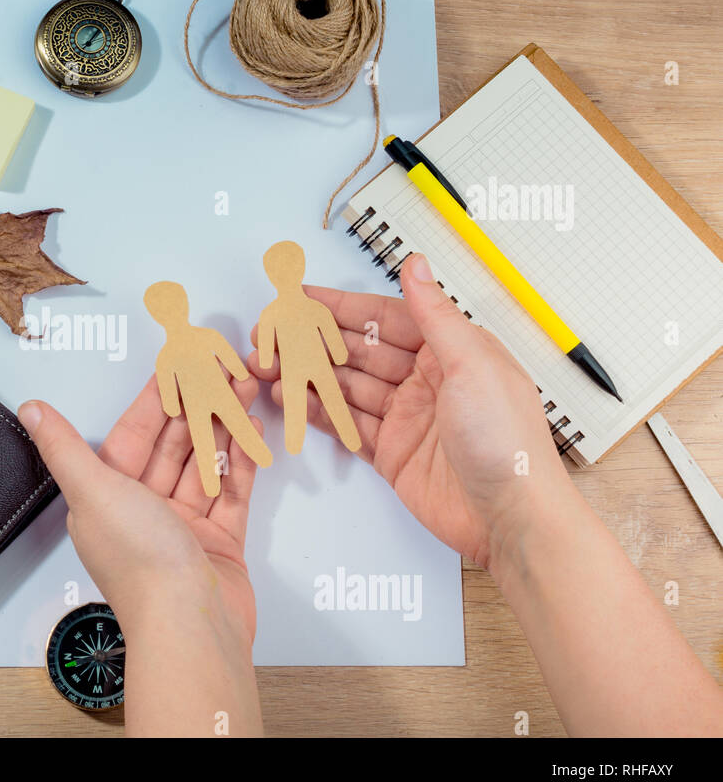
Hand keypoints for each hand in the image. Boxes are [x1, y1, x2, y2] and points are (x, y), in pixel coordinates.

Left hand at [17, 376, 263, 645]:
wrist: (191, 625)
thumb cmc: (140, 564)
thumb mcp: (93, 491)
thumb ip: (64, 447)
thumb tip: (30, 411)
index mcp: (106, 500)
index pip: (130, 436)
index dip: (153, 399)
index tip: (175, 365)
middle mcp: (142, 512)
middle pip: (170, 447)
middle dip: (195, 406)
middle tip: (220, 368)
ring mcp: (183, 529)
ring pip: (203, 465)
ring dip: (222, 426)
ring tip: (243, 389)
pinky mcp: (220, 544)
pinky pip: (230, 492)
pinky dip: (241, 462)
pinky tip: (251, 432)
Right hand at [248, 253, 572, 569]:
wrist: (512, 516)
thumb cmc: (508, 439)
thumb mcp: (472, 364)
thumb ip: (436, 315)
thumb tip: (416, 265)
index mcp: (450, 351)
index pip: (385, 319)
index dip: (341, 308)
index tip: (303, 298)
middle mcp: (426, 381)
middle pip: (359, 351)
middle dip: (314, 341)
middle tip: (273, 333)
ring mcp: (406, 417)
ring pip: (347, 387)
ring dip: (309, 375)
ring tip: (270, 365)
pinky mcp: (392, 452)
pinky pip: (347, 425)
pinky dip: (319, 412)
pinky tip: (292, 399)